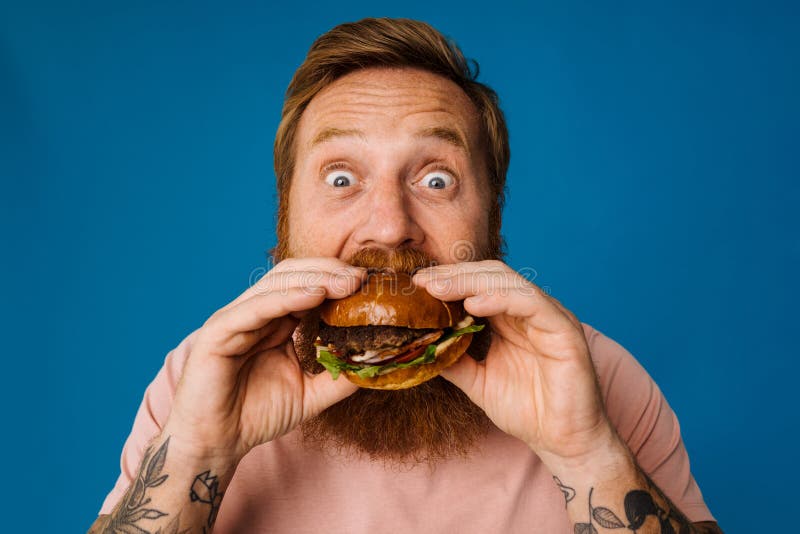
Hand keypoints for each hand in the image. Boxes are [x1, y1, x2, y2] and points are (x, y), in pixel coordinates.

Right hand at [162, 258, 364, 461]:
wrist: (217, 443)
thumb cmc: (258, 414)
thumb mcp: (312, 393)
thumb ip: (341, 375)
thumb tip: (379, 361)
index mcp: (278, 320)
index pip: (309, 284)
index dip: (339, 280)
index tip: (371, 285)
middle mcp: (257, 312)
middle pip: (295, 275)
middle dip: (330, 272)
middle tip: (362, 278)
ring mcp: (236, 318)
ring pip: (276, 284)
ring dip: (314, 279)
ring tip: (345, 283)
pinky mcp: (219, 332)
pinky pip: (254, 308)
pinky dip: (285, 298)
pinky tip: (314, 295)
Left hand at [414, 261, 617, 464]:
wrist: (562, 441)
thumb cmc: (528, 411)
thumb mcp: (478, 382)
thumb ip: (454, 360)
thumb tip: (420, 346)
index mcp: (512, 318)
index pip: (478, 284)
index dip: (448, 280)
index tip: (416, 286)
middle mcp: (531, 311)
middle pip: (491, 275)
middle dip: (454, 275)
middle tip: (422, 282)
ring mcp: (549, 317)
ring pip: (509, 282)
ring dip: (470, 282)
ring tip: (439, 289)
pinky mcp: (565, 330)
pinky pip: (532, 303)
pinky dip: (501, 298)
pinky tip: (474, 304)